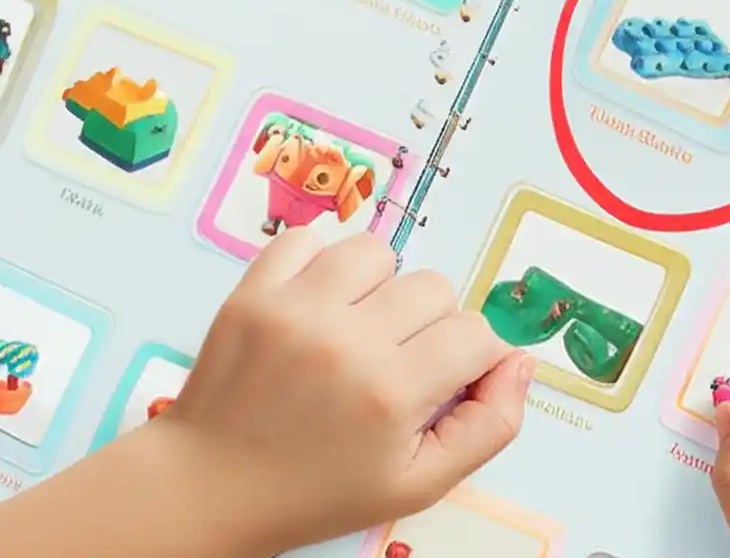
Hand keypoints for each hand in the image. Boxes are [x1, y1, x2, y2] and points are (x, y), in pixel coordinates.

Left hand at [149, 228, 534, 554]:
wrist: (211, 488)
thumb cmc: (318, 491)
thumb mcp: (419, 484)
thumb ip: (489, 427)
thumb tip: (518, 363)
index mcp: (392, 394)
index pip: (474, 333)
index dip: (473, 356)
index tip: (446, 378)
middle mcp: (346, 343)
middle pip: (434, 288)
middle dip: (429, 324)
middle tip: (397, 361)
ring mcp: (295, 311)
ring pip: (378, 252)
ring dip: (380, 285)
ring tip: (360, 325)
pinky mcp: (253, 293)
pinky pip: (309, 239)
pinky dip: (322, 263)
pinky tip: (320, 304)